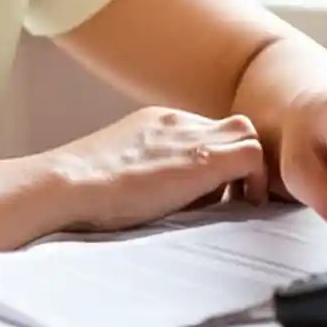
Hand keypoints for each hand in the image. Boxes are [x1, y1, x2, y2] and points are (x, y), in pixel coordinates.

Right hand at [45, 107, 268, 231]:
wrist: (69, 184)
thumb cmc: (81, 192)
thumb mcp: (117, 171)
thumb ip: (145, 173)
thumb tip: (162, 198)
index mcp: (154, 122)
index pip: (203, 130)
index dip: (213, 159)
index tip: (209, 192)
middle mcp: (176, 121)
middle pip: (229, 127)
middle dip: (235, 158)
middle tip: (234, 195)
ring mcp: (191, 136)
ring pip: (246, 135)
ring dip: (248, 167)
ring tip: (241, 201)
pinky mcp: (206, 159)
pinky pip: (254, 156)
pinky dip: (257, 180)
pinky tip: (247, 205)